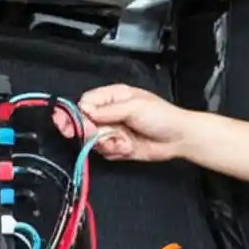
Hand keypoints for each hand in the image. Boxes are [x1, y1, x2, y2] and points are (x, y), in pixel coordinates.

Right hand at [54, 84, 193, 160]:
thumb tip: (83, 109)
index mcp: (113, 97)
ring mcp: (113, 130)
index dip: (76, 114)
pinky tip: (128, 147)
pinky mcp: (117, 146)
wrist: (178, 138)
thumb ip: (107, 110)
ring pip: (93, 139)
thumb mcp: (134, 108)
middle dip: (88, 131)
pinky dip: (115, 151)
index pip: (85, 103)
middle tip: (94, 135)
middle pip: (84, 122)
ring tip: (123, 141)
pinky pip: (105, 151)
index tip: (70, 125)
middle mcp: (109, 113)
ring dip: (106, 142)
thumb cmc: (161, 116)